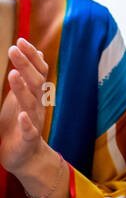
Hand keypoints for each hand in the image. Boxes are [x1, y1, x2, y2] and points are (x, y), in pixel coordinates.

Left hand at [0, 39, 53, 176]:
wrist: (27, 156)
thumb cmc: (20, 124)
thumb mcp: (23, 95)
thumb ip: (30, 76)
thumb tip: (37, 52)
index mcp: (34, 95)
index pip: (38, 71)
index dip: (31, 57)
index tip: (20, 41)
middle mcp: (36, 105)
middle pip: (35, 82)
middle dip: (26, 65)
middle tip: (14, 49)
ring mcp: (33, 122)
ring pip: (31, 103)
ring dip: (22, 89)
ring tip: (13, 74)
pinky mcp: (28, 139)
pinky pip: (30, 131)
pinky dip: (26, 124)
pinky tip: (21, 116)